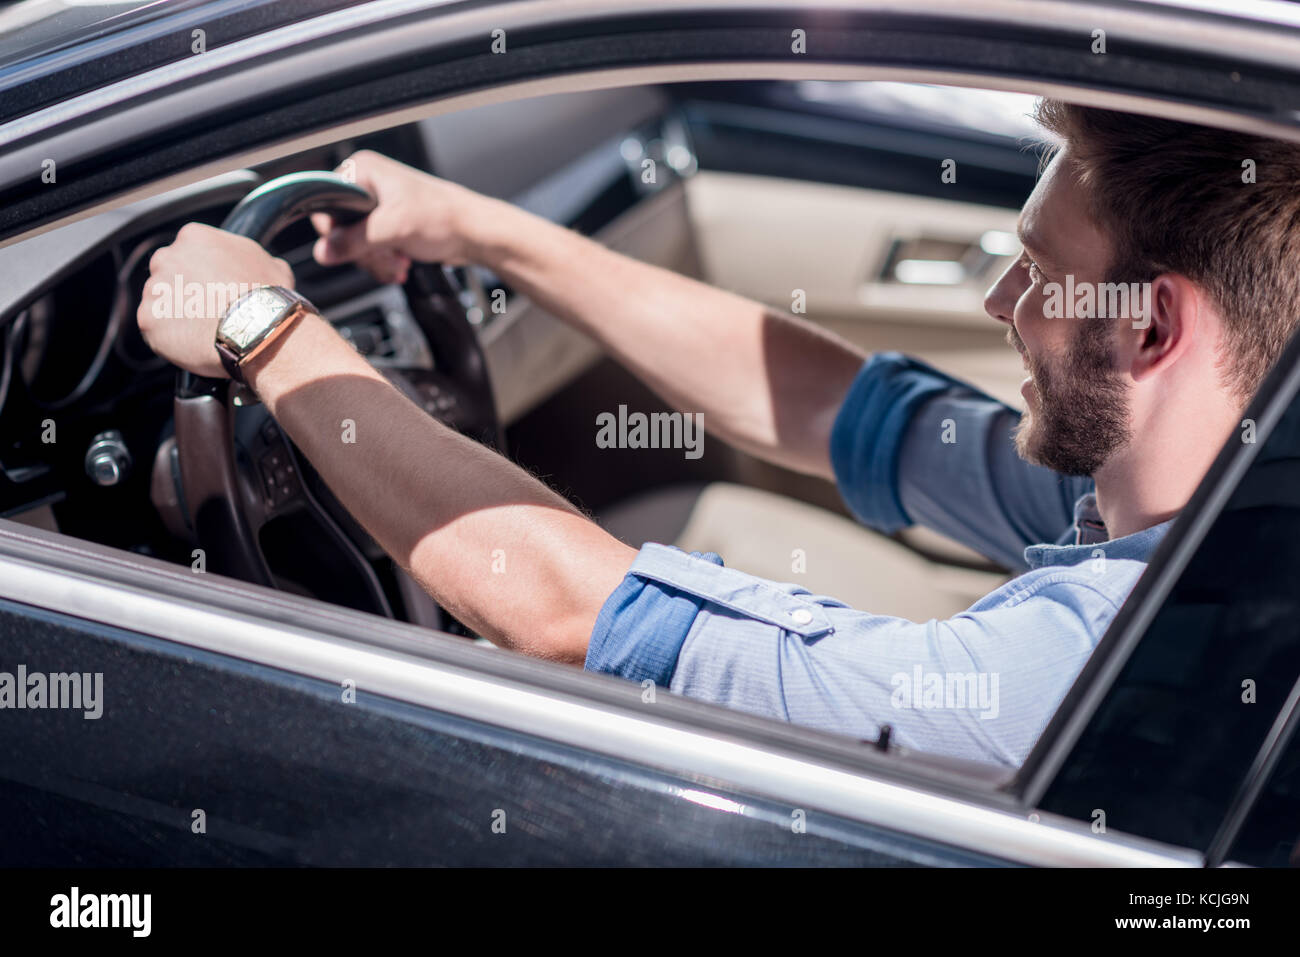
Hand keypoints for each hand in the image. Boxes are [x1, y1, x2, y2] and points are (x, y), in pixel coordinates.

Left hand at [137, 222, 294, 378]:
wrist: (259, 331)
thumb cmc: (268, 299)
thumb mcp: (274, 267)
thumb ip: (254, 261)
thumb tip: (265, 267)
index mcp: (194, 237)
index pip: (189, 251)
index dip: (202, 273)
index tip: (214, 288)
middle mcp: (167, 257)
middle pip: (167, 273)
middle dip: (183, 290)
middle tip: (207, 310)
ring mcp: (154, 288)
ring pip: (160, 302)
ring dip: (176, 314)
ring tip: (204, 331)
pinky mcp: (147, 319)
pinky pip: (155, 329)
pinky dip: (170, 338)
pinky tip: (194, 343)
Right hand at [311, 150, 482, 281]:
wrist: (474, 234)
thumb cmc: (444, 217)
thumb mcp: (392, 229)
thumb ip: (354, 241)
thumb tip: (324, 252)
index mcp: (362, 171)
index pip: (325, 204)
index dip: (338, 232)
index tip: (357, 245)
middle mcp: (367, 186)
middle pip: (340, 229)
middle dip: (364, 251)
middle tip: (387, 254)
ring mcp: (378, 208)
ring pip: (355, 244)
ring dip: (376, 260)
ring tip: (399, 261)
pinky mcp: (388, 227)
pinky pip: (371, 251)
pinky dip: (384, 263)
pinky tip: (401, 265)